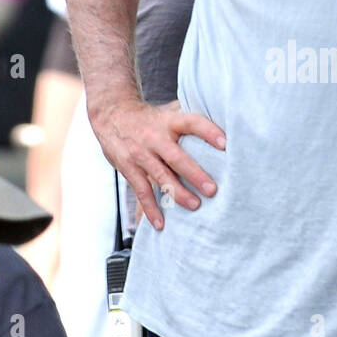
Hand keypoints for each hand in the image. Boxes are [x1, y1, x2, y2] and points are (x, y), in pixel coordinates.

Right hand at [90, 96, 225, 230]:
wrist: (111, 114)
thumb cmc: (149, 118)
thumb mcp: (168, 113)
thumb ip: (189, 121)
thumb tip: (224, 127)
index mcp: (169, 121)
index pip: (191, 123)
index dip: (208, 132)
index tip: (225, 144)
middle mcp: (154, 137)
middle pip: (176, 157)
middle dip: (195, 174)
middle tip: (212, 190)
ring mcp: (140, 154)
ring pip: (160, 176)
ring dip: (177, 193)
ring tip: (195, 206)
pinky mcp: (128, 168)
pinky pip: (141, 191)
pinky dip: (151, 209)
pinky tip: (161, 224)